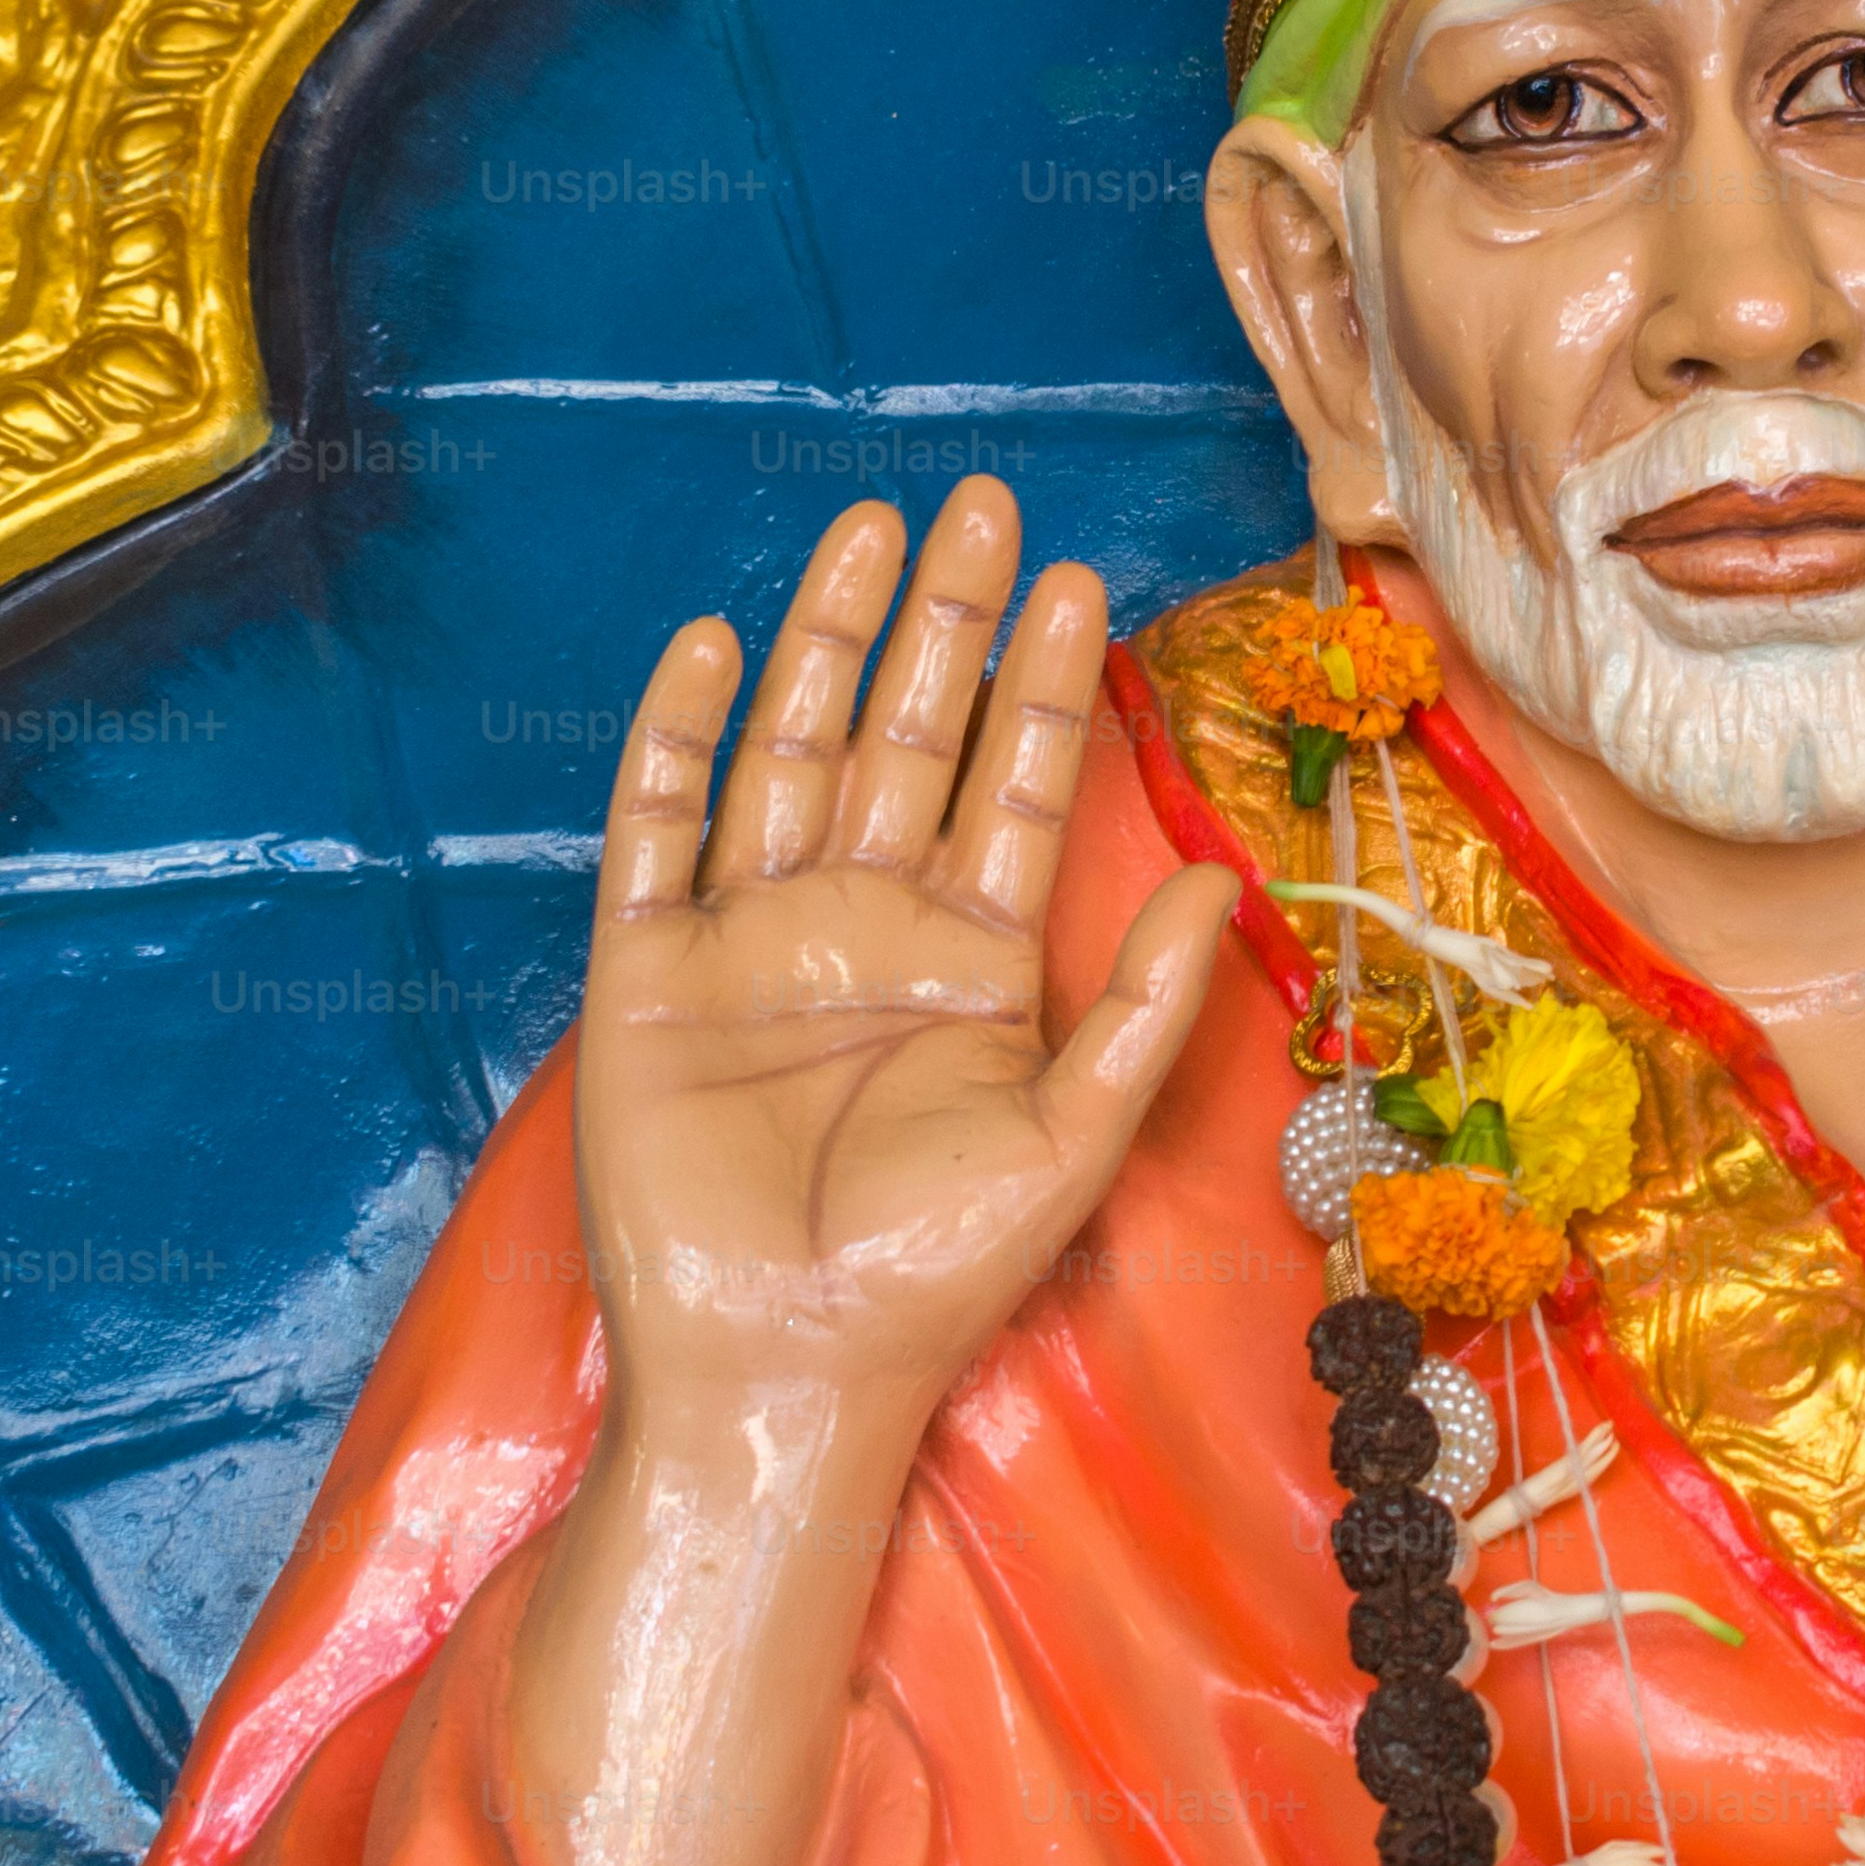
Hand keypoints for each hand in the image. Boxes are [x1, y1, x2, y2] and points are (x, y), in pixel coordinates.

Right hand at [570, 481, 1233, 1442]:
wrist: (785, 1364)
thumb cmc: (934, 1277)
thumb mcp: (1071, 1142)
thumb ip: (1141, 1006)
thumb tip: (1216, 874)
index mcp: (971, 961)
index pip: (1016, 786)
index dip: (1043, 683)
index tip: (1075, 577)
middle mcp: (863, 928)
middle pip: (907, 736)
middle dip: (942, 621)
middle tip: (979, 501)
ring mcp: (752, 941)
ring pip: (793, 751)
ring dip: (828, 640)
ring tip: (870, 528)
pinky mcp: (647, 974)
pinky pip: (659, 829)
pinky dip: (682, 735)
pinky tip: (720, 647)